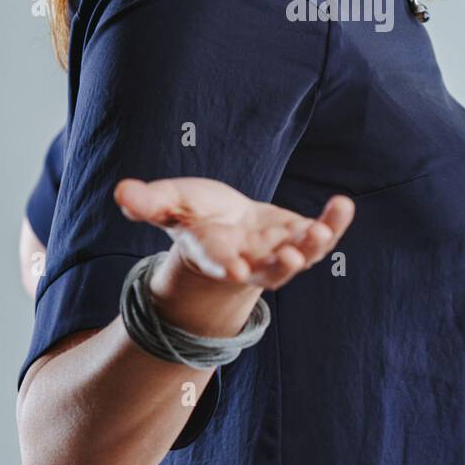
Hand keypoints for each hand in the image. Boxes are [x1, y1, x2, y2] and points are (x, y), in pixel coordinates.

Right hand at [113, 175, 354, 331]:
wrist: (227, 227)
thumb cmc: (195, 216)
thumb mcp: (170, 204)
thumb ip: (149, 202)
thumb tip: (121, 192)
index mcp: (216, 255)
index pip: (220, 264)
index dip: (227, 267)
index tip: (236, 269)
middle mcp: (250, 261)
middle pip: (268, 272)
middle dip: (281, 266)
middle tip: (291, 258)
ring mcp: (278, 253)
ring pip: (299, 259)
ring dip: (311, 248)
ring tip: (322, 232)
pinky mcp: (300, 237)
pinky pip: (322, 236)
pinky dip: (335, 223)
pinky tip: (343, 204)